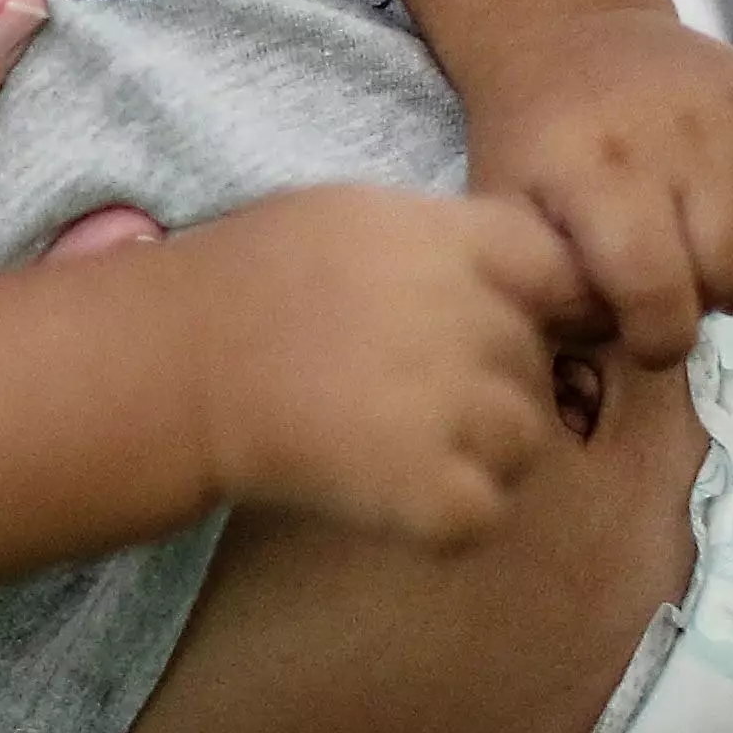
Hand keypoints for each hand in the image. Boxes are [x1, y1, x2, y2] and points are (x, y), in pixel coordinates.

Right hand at [193, 186, 596, 549]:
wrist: (170, 367)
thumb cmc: (246, 284)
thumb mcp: (354, 216)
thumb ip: (448, 241)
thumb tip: (529, 278)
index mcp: (451, 239)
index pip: (562, 270)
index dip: (537, 302)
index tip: (485, 324)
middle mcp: (467, 315)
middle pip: (537, 363)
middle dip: (488, 382)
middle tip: (399, 390)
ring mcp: (453, 405)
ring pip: (526, 442)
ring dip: (476, 452)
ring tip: (389, 439)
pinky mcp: (431, 490)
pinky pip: (484, 512)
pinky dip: (443, 516)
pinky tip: (381, 486)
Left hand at [463, 8, 732, 361]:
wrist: (573, 35)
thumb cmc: (536, 140)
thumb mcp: (508, 206)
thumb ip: (548, 278)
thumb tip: (603, 348)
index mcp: (597, 170)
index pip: (653, 283)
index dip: (660, 337)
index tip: (649, 342)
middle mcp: (678, 140)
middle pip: (729, 266)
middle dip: (708, 307)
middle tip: (683, 301)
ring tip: (731, 283)